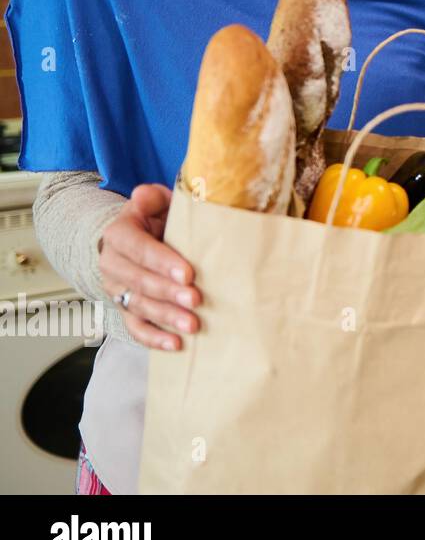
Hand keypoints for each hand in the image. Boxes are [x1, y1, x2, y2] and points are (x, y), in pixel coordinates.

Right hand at [99, 184, 201, 350]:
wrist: (139, 239)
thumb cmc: (156, 218)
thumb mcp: (157, 201)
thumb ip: (154, 197)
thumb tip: (144, 194)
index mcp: (119, 234)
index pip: (138, 249)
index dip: (162, 262)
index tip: (188, 273)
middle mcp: (112, 263)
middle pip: (138, 281)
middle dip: (168, 292)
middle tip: (196, 300)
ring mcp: (116, 289)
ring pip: (138, 306)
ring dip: (166, 317)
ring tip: (193, 325)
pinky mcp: (125, 309)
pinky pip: (135, 328)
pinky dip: (154, 338)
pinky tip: (176, 345)